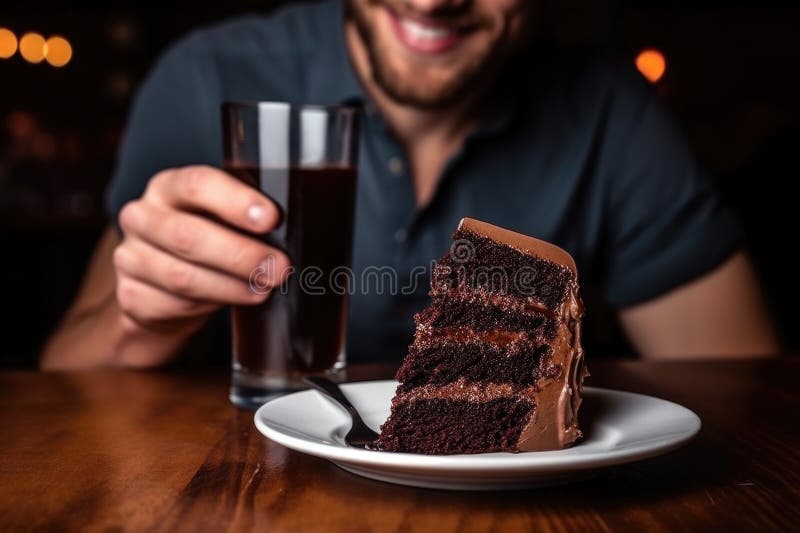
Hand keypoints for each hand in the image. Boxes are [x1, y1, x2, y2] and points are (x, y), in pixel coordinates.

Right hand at [113, 165, 289, 330]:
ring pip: (183, 276)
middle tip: (279, 267)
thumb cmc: (206, 242)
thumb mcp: (223, 219)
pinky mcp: (132, 296)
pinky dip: (212, 305)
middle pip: (189, 235)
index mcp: (169, 187)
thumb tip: (289, 231)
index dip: (236, 201)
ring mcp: (130, 258)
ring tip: (263, 288)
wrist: (162, 288)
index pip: (197, 184)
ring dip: (232, 286)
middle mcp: (142, 217)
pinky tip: (235, 300)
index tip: (271, 218)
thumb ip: (246, 218)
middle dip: (241, 255)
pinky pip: (175, 304)